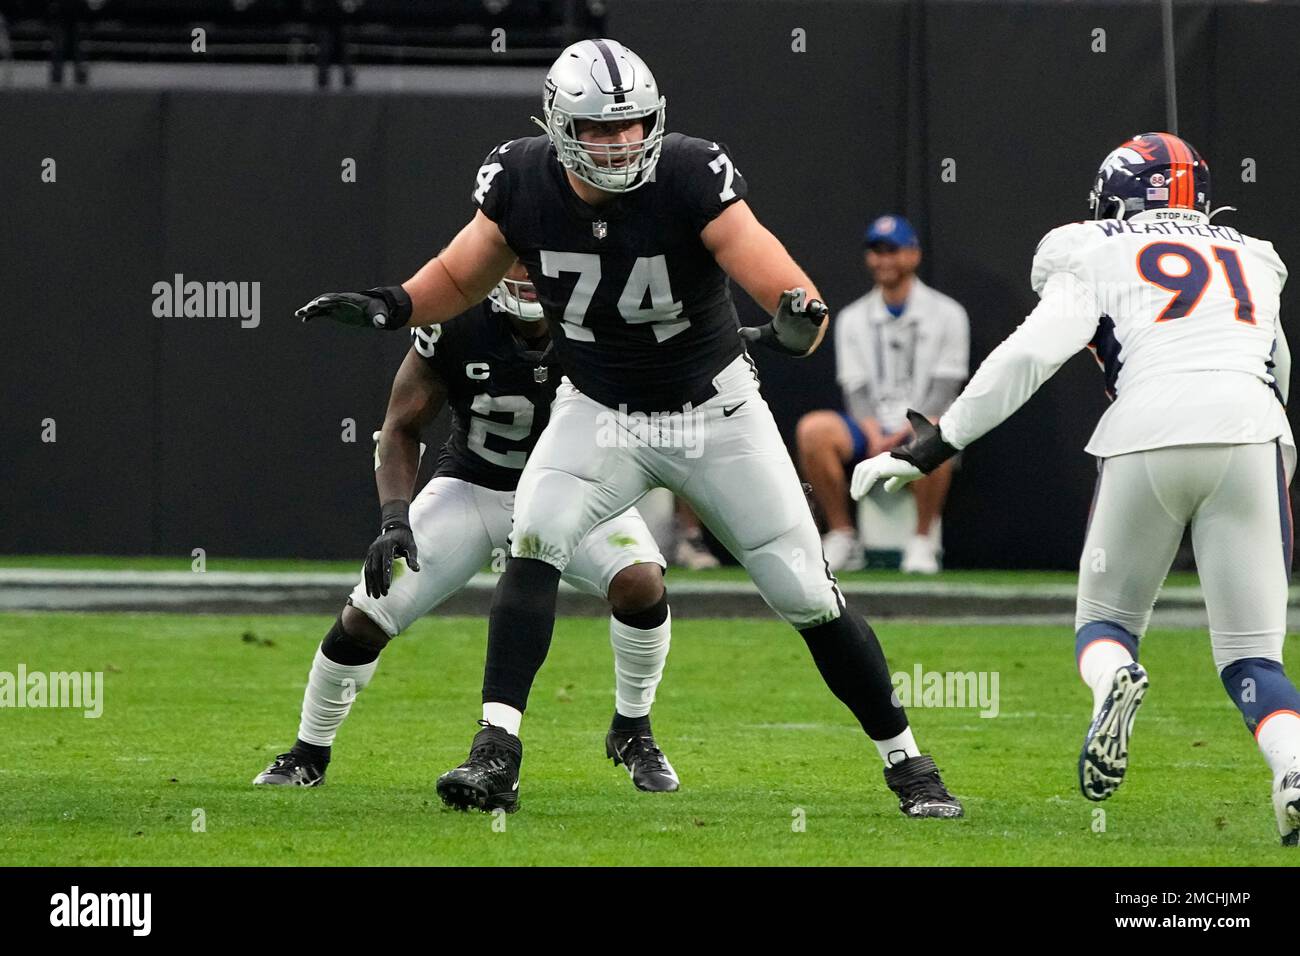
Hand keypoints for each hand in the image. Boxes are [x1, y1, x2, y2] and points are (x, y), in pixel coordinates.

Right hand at [297, 286, 411, 330]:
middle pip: (326, 300)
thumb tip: (382, 324)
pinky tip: (304, 319)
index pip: (338, 298)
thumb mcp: (380, 313)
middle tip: (306, 309)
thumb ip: (380, 317)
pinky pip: (321, 312)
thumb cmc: (378, 309)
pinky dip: (313, 315)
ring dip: (310, 309)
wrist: (375, 308)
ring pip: (320, 306)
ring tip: (298, 313)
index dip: (329, 300)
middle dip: (316, 304)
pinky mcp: (334, 312)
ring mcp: (336, 306)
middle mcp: (341, 301)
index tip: (320, 302)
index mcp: (350, 299)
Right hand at [363, 519, 420, 598]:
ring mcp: (371, 551)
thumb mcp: (412, 546)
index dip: (386, 576)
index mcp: (388, 545)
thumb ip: (413, 558)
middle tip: (382, 595)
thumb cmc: (406, 539)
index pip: (386, 563)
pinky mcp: (369, 554)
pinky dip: (368, 580)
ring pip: (369, 570)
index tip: (387, 587)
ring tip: (375, 596)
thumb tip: (417, 570)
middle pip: (376, 568)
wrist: (395, 528)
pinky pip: (367, 569)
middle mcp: (377, 548)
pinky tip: (370, 590)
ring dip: (371, 584)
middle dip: (378, 583)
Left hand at [738, 288, 827, 356]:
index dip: (785, 300)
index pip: (783, 306)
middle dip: (797, 299)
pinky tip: (822, 311)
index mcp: (784, 314)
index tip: (785, 292)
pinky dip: (820, 313)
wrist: (799, 339)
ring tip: (814, 304)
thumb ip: (754, 334)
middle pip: (796, 304)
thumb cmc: (780, 336)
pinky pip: (820, 316)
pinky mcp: (818, 321)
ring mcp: (808, 316)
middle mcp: (796, 313)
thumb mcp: (766, 336)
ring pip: (810, 308)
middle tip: (796, 292)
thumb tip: (739, 332)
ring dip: (812, 305)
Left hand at [850, 452, 923, 499]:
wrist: (924, 460)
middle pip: (861, 468)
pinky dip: (864, 485)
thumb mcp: (902, 476)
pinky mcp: (885, 466)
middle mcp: (880, 459)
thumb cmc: (916, 467)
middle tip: (854, 495)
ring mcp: (882, 461)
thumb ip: (895, 482)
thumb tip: (887, 489)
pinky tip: (861, 494)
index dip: (859, 478)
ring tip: (857, 497)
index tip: (857, 489)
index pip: (865, 466)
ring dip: (858, 485)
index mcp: (883, 460)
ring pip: (863, 472)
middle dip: (856, 482)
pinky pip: (870, 476)